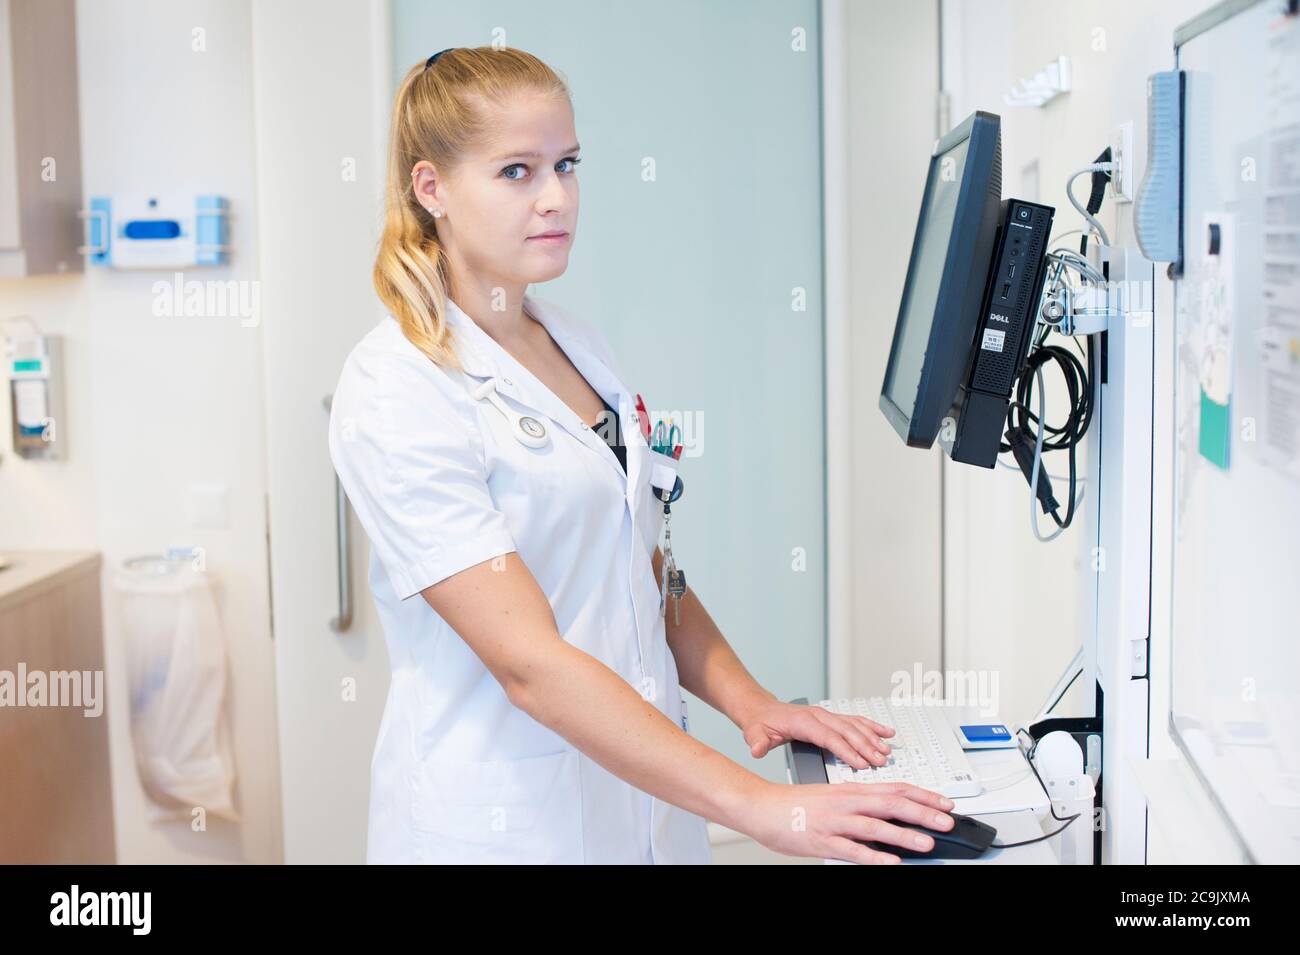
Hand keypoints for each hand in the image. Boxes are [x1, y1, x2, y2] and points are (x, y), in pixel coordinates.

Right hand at [738, 780, 955, 863]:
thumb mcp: (832, 796)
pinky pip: (851, 850)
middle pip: (891, 804)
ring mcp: (835, 822)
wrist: (761, 806)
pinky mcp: (822, 841)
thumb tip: (888, 813)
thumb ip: (860, 803)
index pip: (894, 788)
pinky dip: (872, 857)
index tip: (944, 803)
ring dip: (903, 834)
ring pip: (875, 826)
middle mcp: (846, 803)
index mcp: (850, 790)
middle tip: (947, 821)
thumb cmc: (795, 804)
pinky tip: (889, 862)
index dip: (923, 796)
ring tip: (926, 843)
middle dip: (923, 813)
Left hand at [741, 699, 895, 768]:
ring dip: (872, 737)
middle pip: (847, 731)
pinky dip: (871, 726)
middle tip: (880, 761)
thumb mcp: (754, 733)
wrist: (760, 709)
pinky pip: (855, 720)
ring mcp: (826, 715)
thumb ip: (757, 742)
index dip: (846, 750)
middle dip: (866, 746)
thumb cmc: (760, 723)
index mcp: (803, 721)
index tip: (861, 763)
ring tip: (886, 750)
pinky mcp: (830, 717)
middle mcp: (818, 715)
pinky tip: (886, 732)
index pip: (829, 737)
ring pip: (854, 725)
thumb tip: (757, 749)